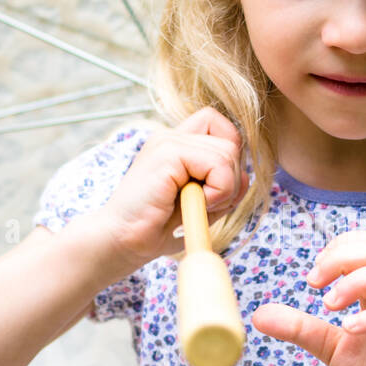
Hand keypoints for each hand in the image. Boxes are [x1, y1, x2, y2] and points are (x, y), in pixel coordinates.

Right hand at [94, 108, 249, 273]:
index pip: (219, 125)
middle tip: (205, 202)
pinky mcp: (167, 152)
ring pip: (229, 152)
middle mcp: (172, 136)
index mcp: (177, 144)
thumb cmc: (156, 228)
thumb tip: (244, 176)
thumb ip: (223, 186)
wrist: (122, 241)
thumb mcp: (201, 204)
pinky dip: (217, 190)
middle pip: (231, 140)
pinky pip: (218, 164)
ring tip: (196, 204)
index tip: (216, 185)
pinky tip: (193, 204)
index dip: (230, 152)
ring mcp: (168, 141)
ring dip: (224, 187)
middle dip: (230, 178)